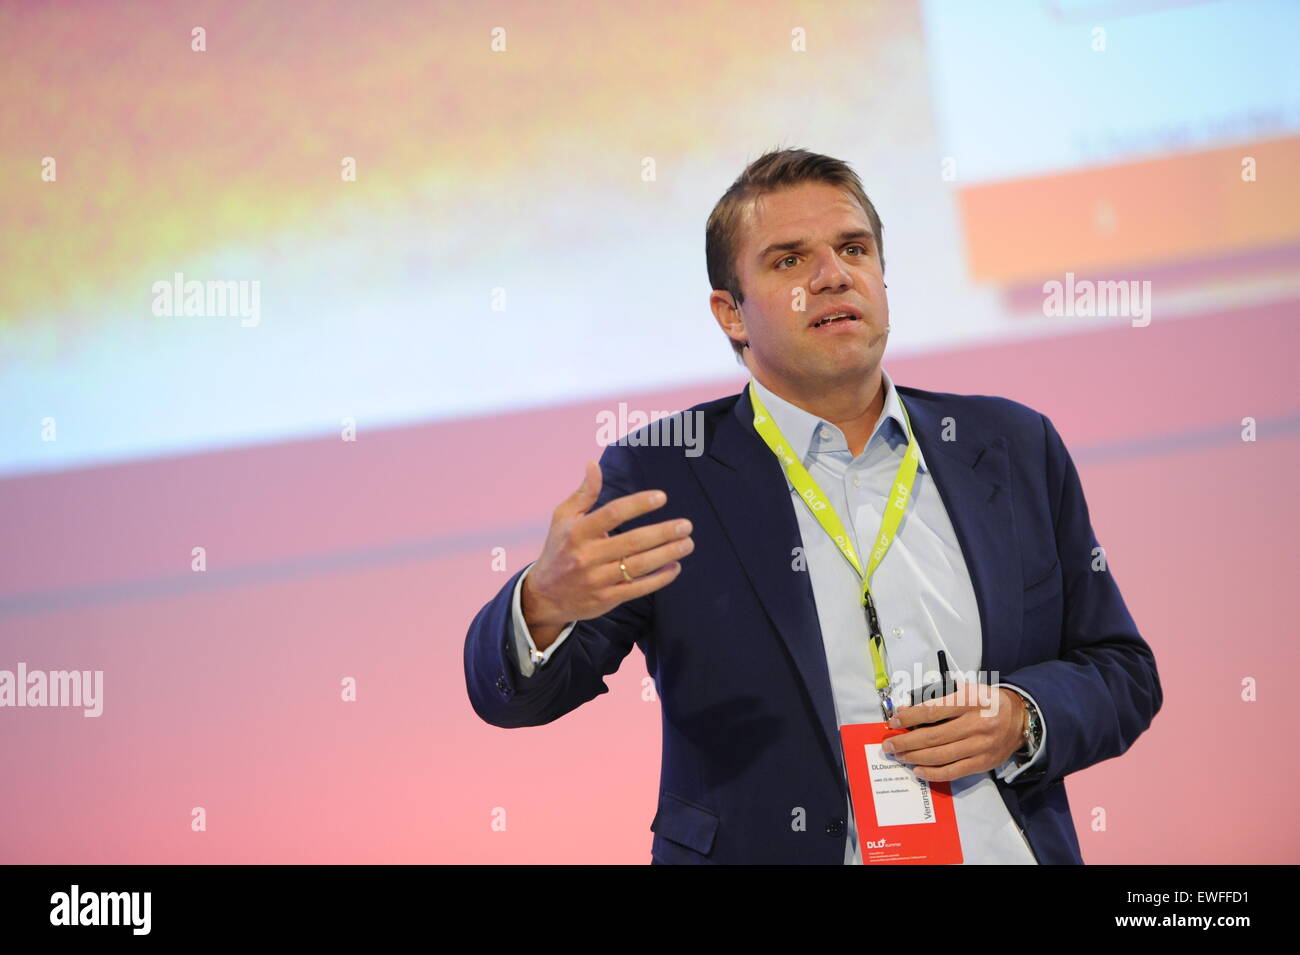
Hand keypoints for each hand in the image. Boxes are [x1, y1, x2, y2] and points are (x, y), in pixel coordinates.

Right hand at [521, 460, 693, 644]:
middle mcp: (587, 556)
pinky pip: (638, 588)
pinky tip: (675, 567)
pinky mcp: (606, 599)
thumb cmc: (559, 548)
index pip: (612, 513)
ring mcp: (597, 579)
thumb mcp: (563, 518)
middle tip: (686, 525)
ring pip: (639, 566)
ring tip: (687, 543)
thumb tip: (593, 464)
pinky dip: (660, 578)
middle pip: (632, 542)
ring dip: (667, 554)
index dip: (639, 504)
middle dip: (663, 532)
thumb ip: (583, 493)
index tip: (662, 497)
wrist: (545, 595)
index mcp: (577, 532)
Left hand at [879, 683, 1025, 781]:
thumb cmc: (987, 701)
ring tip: (899, 756)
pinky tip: (918, 769)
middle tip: (890, 745)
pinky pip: (953, 772)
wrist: (1020, 718)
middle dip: (906, 742)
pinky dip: (932, 773)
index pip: (933, 711)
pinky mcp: (983, 763)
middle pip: (933, 737)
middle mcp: (976, 725)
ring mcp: (980, 746)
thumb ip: (938, 698)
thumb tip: (907, 711)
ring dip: (914, 757)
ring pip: (940, 756)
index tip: (894, 722)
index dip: (909, 718)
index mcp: (970, 702)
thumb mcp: (965, 690)